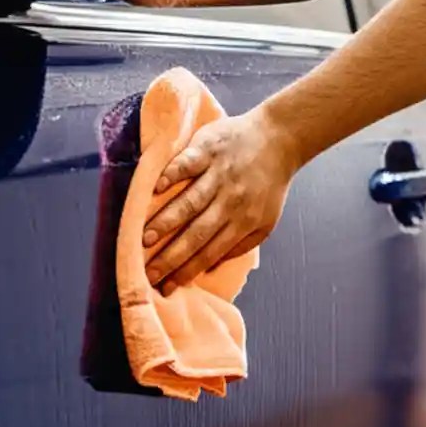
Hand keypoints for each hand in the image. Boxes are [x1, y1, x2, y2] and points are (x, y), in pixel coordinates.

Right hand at [144, 108, 299, 293]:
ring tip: (146, 238)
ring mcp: (218, 174)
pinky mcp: (209, 149)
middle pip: (196, 233)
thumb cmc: (268, 184)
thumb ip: (241, 246)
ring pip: (190, 202)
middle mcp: (229, 201)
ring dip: (167, 220)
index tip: (164, 287)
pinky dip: (173, 175)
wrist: (280, 138)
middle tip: (147, 272)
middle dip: (171, 256)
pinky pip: (188, 163)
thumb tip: (210, 267)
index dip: (186, 272)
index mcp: (242, 222)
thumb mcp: (266, 222)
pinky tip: (156, 188)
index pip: (209, 253)